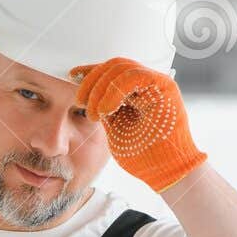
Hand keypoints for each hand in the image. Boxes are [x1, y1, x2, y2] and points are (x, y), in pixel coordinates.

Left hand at [71, 57, 206, 192]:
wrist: (165, 171)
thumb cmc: (143, 156)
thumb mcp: (115, 128)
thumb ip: (104, 109)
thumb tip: (86, 95)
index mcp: (136, 92)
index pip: (111, 71)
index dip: (90, 72)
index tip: (72, 75)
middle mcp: (147, 84)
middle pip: (113, 65)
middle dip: (91, 81)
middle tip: (80, 102)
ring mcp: (157, 83)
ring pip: (121, 67)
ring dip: (100, 89)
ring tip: (95, 113)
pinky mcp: (165, 87)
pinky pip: (133, 76)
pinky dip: (114, 91)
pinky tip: (107, 111)